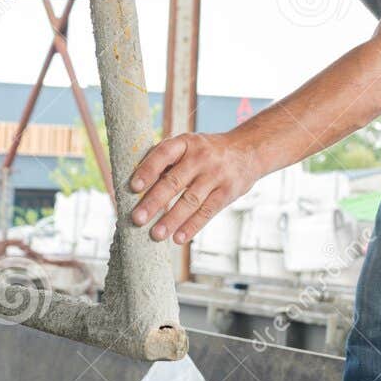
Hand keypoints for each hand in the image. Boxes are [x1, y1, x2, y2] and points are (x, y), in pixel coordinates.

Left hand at [128, 131, 262, 244]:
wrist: (248, 150)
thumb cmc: (206, 151)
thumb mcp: (188, 145)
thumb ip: (166, 160)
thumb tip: (136, 186)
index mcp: (185, 142)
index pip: (163, 154)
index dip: (148, 170)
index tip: (133, 187)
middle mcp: (201, 157)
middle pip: (174, 181)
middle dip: (154, 202)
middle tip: (137, 219)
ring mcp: (216, 175)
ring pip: (190, 201)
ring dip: (172, 219)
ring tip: (155, 235)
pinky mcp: (227, 192)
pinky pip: (207, 212)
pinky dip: (192, 226)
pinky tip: (178, 238)